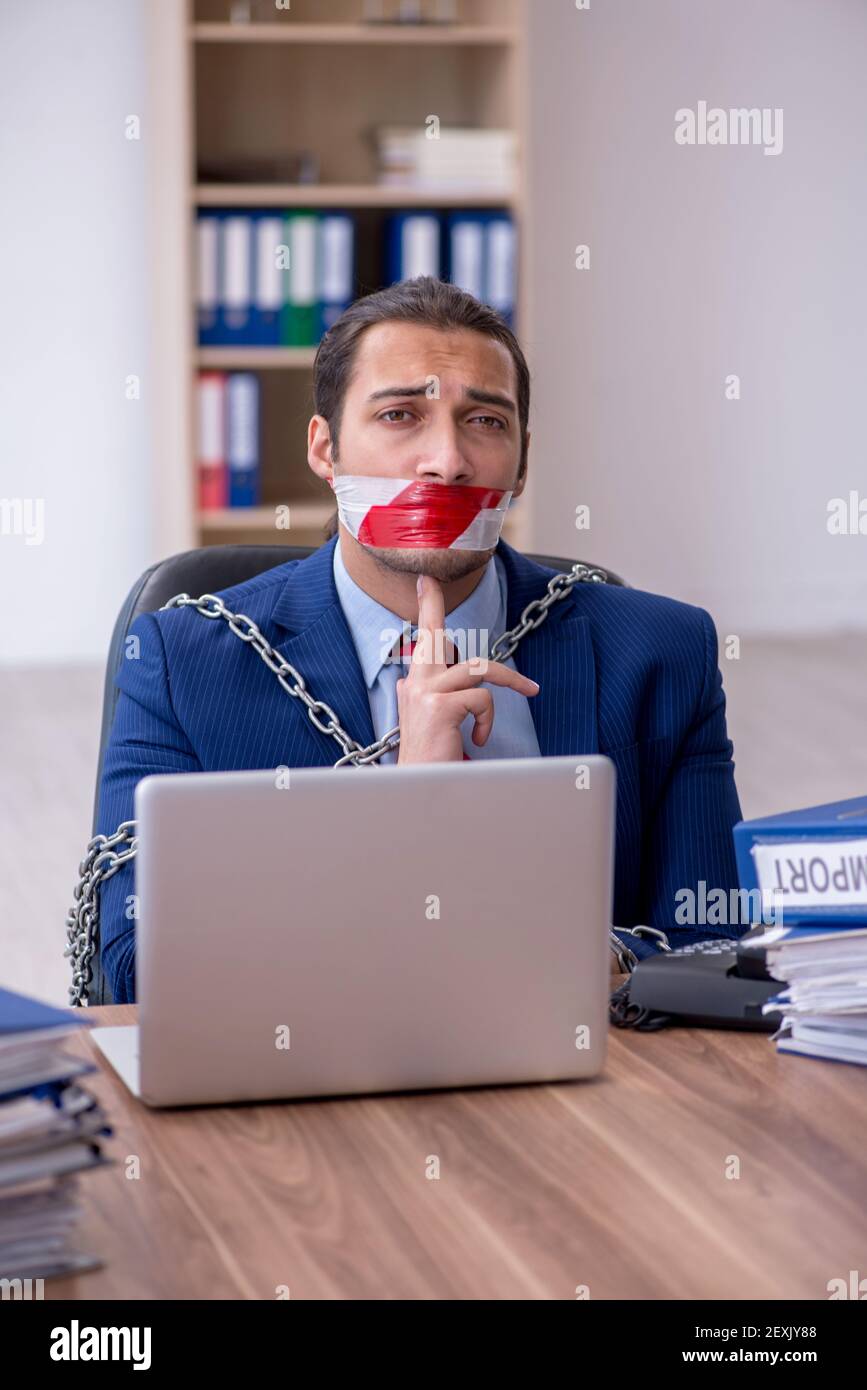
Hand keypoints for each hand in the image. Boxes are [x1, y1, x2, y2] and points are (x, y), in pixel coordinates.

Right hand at [396, 573, 539, 764]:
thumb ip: (426, 698)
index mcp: (414, 685)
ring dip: (510, 678)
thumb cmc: (430, 759)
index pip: (423, 640)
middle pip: (434, 634)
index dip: (426, 609)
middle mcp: (414, 684)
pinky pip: (482, 697)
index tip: (425, 582)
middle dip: (432, 605)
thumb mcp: (425, 722)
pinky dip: (488, 718)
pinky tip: (476, 738)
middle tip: (428, 581)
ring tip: (528, 690)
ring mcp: (425, 693)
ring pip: (478, 667)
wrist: (420, 789)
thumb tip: (419, 683)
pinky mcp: (439, 706)